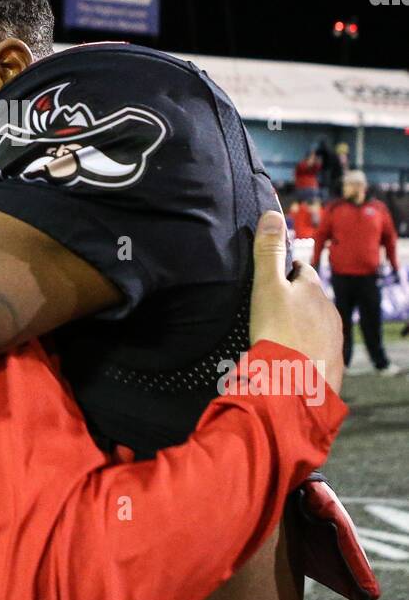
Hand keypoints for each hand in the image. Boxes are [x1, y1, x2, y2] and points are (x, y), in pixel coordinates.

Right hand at [250, 210, 343, 393]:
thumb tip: (272, 213)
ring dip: (302, 325)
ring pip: (317, 323)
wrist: (295, 386)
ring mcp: (334, 338)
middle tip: (270, 309)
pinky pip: (319, 350)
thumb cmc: (278, 332)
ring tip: (279, 336)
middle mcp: (329, 310)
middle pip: (310, 297)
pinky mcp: (333, 364)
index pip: (300, 269)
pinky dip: (307, 349)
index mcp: (313, 289)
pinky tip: (292, 358)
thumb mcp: (266, 287)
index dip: (285, 270)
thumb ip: (268, 251)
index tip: (271, 277)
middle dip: (295, 299)